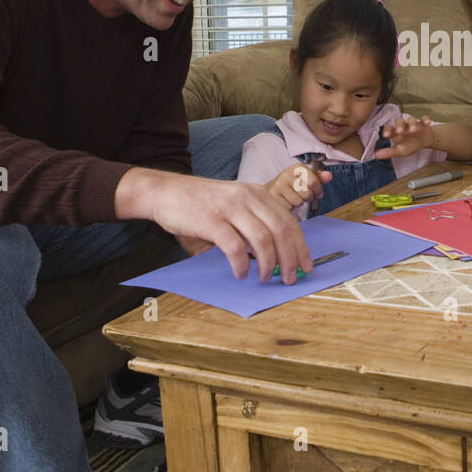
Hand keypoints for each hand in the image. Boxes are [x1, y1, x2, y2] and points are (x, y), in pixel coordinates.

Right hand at [116, 169, 310, 284]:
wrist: (165, 192)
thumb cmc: (202, 203)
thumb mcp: (235, 203)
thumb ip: (254, 220)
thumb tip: (276, 253)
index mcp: (258, 193)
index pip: (289, 221)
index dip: (301, 247)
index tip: (306, 266)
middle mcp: (248, 197)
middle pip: (281, 230)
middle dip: (290, 259)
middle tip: (289, 279)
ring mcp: (230, 208)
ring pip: (262, 239)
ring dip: (268, 264)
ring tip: (265, 278)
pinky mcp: (211, 220)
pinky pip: (234, 247)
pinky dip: (241, 264)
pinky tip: (242, 273)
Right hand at [266, 163, 332, 210]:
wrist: (272, 191)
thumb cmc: (292, 186)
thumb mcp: (306, 179)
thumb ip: (319, 178)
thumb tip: (329, 176)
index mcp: (297, 168)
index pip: (314, 181)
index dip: (318, 191)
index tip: (316, 193)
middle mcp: (287, 174)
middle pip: (307, 193)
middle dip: (308, 198)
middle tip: (303, 196)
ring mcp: (279, 185)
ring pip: (298, 202)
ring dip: (298, 203)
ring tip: (293, 198)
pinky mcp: (273, 196)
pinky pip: (289, 207)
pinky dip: (290, 207)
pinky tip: (286, 201)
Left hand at [376, 115, 434, 158]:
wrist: (424, 141)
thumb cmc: (410, 144)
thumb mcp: (400, 151)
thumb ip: (389, 152)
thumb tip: (376, 155)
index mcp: (396, 132)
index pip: (389, 128)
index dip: (387, 131)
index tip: (386, 136)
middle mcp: (404, 126)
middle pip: (399, 121)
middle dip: (399, 125)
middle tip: (400, 131)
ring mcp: (414, 124)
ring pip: (411, 119)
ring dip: (412, 123)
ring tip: (414, 130)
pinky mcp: (423, 123)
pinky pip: (424, 119)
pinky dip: (426, 120)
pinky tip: (427, 122)